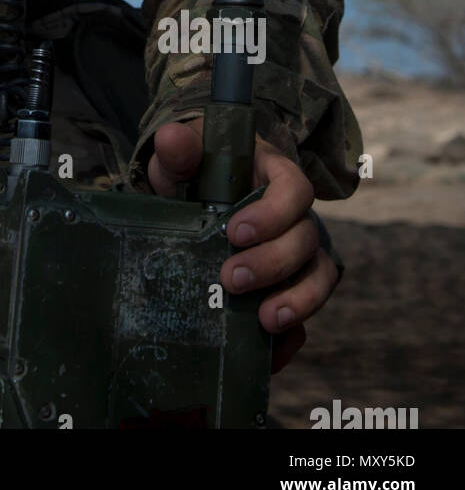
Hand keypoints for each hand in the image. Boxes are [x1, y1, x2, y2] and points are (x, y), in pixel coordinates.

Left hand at [148, 118, 339, 373]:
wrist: (192, 197)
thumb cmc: (194, 171)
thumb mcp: (182, 158)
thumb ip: (178, 149)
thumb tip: (171, 139)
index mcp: (274, 174)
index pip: (294, 189)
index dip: (273, 213)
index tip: (235, 232)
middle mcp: (296, 215)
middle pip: (306, 239)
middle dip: (273, 262)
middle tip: (230, 278)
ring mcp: (299, 252)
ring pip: (319, 276)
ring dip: (298, 301)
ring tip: (265, 321)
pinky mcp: (293, 284)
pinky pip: (306, 310)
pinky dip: (294, 332)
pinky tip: (270, 351)